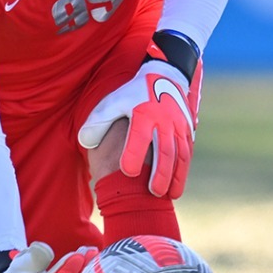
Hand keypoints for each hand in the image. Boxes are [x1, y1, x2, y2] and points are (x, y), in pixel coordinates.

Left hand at [77, 56, 200, 198]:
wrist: (165, 76)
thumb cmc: (133, 94)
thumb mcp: (113, 101)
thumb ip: (98, 121)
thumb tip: (85, 142)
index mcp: (143, 113)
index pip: (139, 135)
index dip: (133, 153)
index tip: (127, 171)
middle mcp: (164, 121)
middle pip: (164, 150)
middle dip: (160, 172)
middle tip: (153, 192)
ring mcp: (178, 127)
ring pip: (180, 154)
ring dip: (176, 176)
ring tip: (170, 196)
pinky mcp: (187, 131)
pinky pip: (187, 153)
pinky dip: (183, 171)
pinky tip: (177, 188)